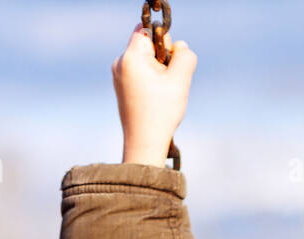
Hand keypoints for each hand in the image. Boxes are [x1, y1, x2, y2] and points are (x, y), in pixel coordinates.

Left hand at [112, 23, 196, 166]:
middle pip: (146, 44)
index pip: (146, 29)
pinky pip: (140, 72)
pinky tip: (155, 98)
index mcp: (131, 57)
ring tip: (161, 94)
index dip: (162, 41)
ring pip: (144, 60)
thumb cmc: (161, 113)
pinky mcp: (121, 86)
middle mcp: (120, 63)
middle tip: (167, 82)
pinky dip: (151, 80)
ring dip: (158, 71)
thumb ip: (185, 56)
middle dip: (162, 58)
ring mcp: (118, 75)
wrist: (143, 143)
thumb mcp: (180, 81)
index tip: (167, 62)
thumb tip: (181, 46)